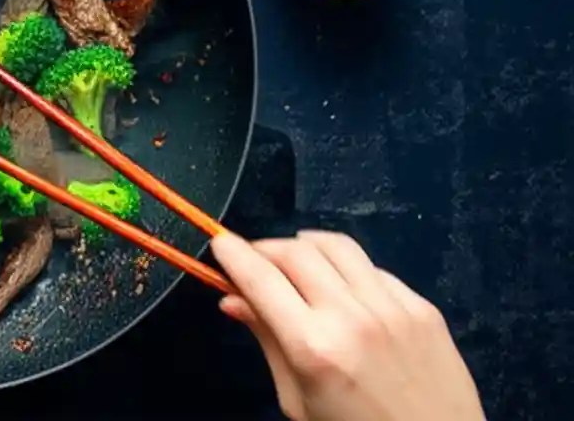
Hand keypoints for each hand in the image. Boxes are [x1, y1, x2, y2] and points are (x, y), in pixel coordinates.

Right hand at [210, 231, 483, 420]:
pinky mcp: (423, 308)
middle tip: (253, 261)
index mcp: (314, 348)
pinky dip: (347, 270)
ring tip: (294, 261)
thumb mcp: (298, 401)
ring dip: (305, 246)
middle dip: (265, 248)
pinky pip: (374, 270)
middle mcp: (352, 317)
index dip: (233, 254)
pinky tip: (342, 289)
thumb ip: (268, 342)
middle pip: (295, 252)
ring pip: (336, 246)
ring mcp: (393, 308)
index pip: (261, 279)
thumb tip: (233, 300)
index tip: (220, 243)